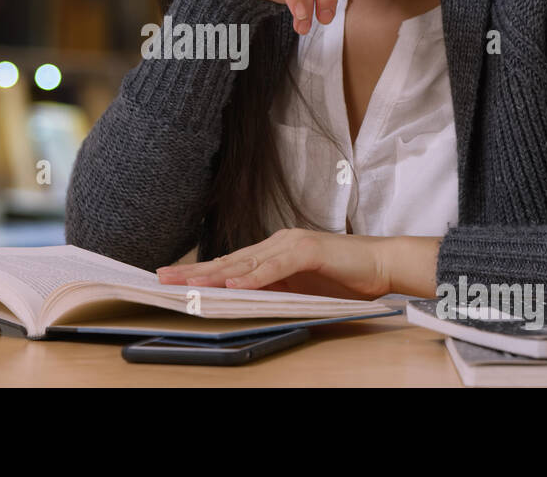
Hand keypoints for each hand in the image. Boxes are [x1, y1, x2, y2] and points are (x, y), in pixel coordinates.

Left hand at [155, 228, 396, 299]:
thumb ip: (274, 290)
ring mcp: (292, 244)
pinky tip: (234, 285)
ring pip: (247, 262)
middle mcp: (278, 243)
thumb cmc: (344, 279)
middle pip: (230, 261)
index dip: (200, 272)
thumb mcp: (300, 289)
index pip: (230, 264)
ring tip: (189, 284)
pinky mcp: (309, 250)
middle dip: (195, 271)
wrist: (382, 264)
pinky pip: (276, 267)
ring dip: (216, 275)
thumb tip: (241, 303)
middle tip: (164, 279)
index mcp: (274, 251)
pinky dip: (254, 277)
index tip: (173, 279)